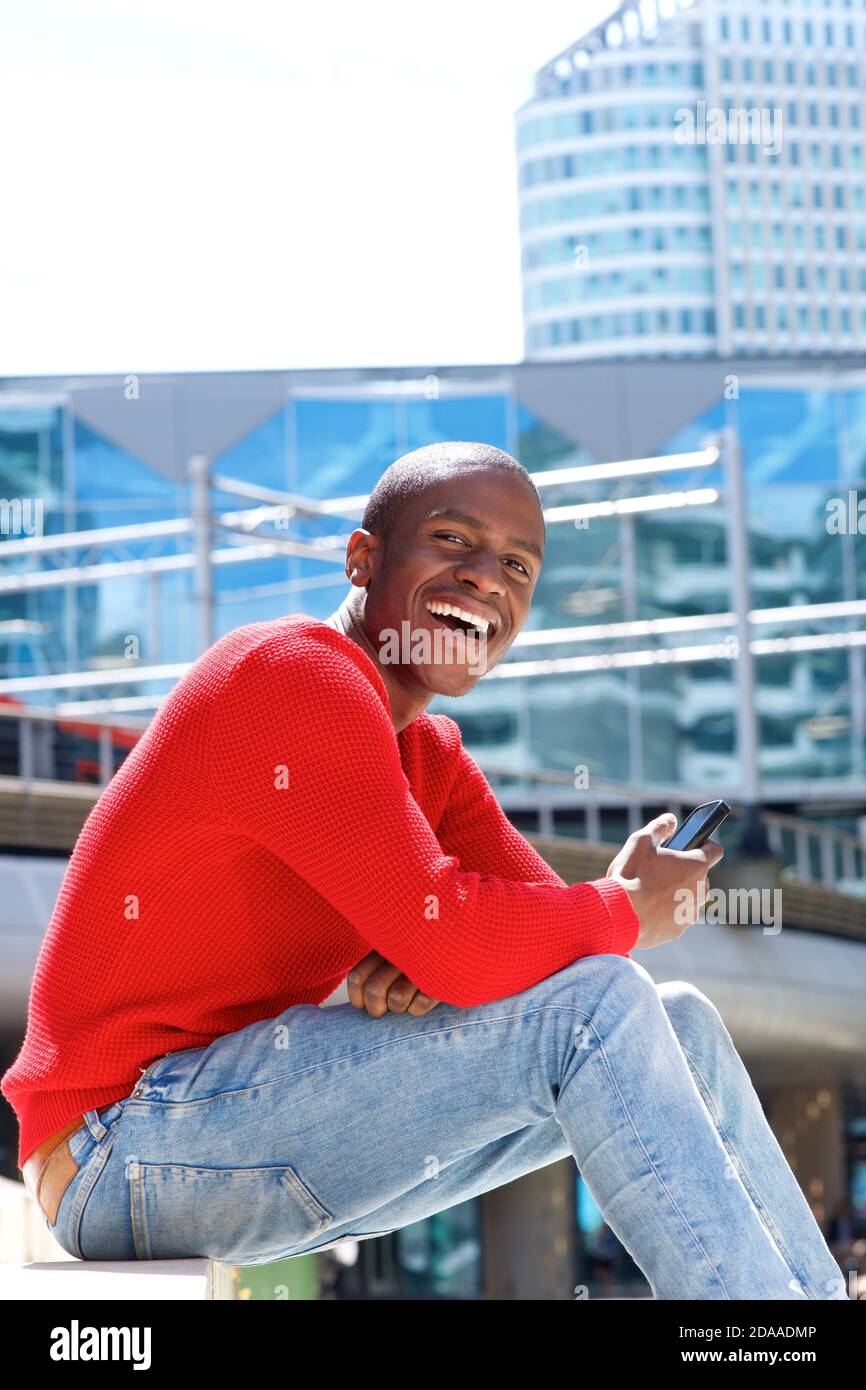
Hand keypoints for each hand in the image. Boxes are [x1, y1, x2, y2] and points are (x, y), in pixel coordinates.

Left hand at [346, 950, 439, 1017]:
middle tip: (385, 1010)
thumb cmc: (421, 955)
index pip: (357, 977)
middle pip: (374, 990)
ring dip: (399, 1008)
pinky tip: (423, 999)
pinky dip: (418, 1008)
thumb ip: (376, 971)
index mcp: (384, 945)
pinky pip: (421, 1003)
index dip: (357, 996)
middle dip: (376, 1008)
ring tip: (407, 1002)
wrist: (456, 946)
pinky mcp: (441, 978)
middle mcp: (400, 952)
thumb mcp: (395, 954)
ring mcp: (422, 964)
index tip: (363, 1004)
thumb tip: (358, 1002)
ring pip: (396, 999)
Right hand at [605, 812, 723, 949]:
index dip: (705, 845)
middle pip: (700, 876)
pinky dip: (667, 912)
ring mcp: (691, 912)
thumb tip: (670, 820)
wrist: (618, 914)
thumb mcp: (640, 842)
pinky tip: (647, 908)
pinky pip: (677, 916)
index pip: (715, 850)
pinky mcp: (679, 930)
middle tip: (660, 868)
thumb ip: (659, 828)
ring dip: (677, 892)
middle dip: (685, 871)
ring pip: (689, 897)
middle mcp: (701, 890)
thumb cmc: (631, 875)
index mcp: (696, 866)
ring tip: (650, 890)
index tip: (693, 845)